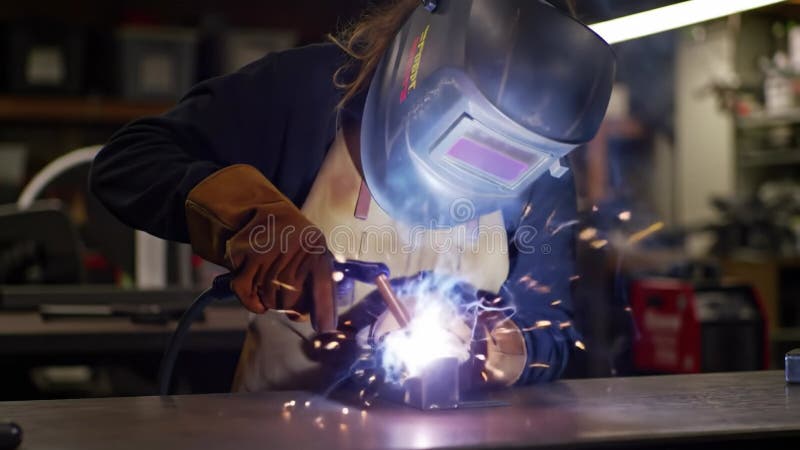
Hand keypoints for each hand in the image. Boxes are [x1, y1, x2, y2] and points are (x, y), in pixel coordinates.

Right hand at [185, 164, 335, 331]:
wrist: (250, 206)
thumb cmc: (284, 233)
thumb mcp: (309, 246)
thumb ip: (315, 277)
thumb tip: (312, 315)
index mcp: (314, 246)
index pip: (323, 283)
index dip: (325, 309)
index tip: (326, 328)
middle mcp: (292, 247)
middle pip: (293, 297)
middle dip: (290, 306)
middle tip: (287, 302)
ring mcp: (266, 251)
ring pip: (270, 297)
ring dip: (270, 301)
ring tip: (270, 289)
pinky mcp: (243, 255)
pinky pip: (247, 292)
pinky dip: (252, 302)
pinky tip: (257, 302)